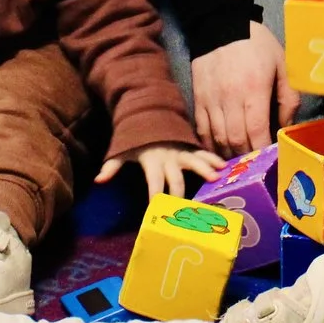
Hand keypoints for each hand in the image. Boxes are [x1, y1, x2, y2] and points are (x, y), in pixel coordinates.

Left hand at [96, 141, 231, 199]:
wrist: (149, 114)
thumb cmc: (136, 139)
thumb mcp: (122, 151)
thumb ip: (111, 166)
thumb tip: (98, 181)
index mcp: (151, 161)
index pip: (154, 182)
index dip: (156, 195)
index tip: (158, 209)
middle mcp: (168, 157)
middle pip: (176, 177)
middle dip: (180, 191)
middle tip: (187, 207)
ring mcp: (181, 152)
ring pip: (195, 162)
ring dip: (205, 170)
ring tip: (216, 178)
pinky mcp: (190, 147)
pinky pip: (203, 154)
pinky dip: (214, 159)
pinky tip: (225, 166)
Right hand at [190, 22, 296, 152]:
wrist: (221, 22)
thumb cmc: (257, 44)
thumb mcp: (282, 64)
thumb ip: (288, 97)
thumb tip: (285, 126)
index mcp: (254, 89)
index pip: (256, 130)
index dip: (262, 149)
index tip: (269, 159)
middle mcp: (230, 98)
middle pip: (236, 139)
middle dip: (247, 156)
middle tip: (255, 162)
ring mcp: (211, 99)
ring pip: (218, 138)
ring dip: (229, 153)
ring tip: (239, 159)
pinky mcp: (198, 98)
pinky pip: (202, 129)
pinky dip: (210, 144)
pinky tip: (219, 150)